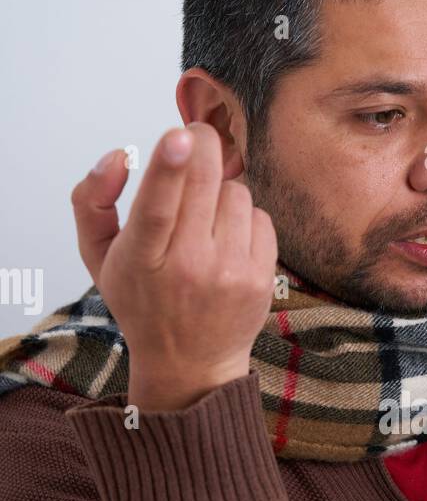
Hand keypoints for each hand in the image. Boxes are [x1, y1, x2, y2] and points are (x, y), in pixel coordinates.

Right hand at [71, 123, 276, 409]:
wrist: (190, 365)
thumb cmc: (141, 302)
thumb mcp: (98, 258)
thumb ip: (91, 202)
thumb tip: (118, 156)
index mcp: (141, 260)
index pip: (157, 208)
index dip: (169, 167)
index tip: (178, 136)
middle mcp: (188, 268)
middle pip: (204, 183)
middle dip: (200, 146)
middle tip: (191, 141)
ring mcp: (229, 274)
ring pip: (234, 191)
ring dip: (218, 192)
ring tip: (203, 220)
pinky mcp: (261, 279)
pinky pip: (259, 216)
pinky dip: (243, 218)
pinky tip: (226, 241)